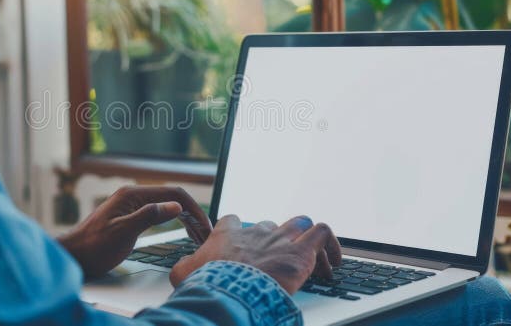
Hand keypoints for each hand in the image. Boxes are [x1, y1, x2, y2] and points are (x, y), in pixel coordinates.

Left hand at [58, 185, 211, 277]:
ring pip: (167, 206)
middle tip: (207, 234)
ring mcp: (132, 205)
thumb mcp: (123, 232)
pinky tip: (181, 230)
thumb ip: (149, 216)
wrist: (73, 256)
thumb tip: (176, 205)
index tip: (205, 226)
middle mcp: (134, 196)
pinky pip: (159, 213)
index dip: (193, 208)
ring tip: (199, 234)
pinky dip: (174, 221)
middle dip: (193, 214)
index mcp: (133, 195)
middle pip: (173, 198)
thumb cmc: (93, 247)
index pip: (173, 193)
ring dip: (186, 218)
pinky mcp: (131, 216)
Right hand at [169, 215, 341, 293]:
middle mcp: (256, 231)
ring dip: (303, 239)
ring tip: (309, 261)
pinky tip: (331, 263)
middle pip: (268, 225)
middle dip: (272, 242)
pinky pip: (322, 233)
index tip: (241, 249)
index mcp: (228, 233)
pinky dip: (330, 245)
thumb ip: (183, 266)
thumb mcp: (184, 273)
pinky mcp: (301, 250)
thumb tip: (179, 269)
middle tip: (274, 265)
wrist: (230, 290)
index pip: (234, 221)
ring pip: (298, 223)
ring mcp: (280, 238)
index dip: (239, 233)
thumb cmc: (208, 282)